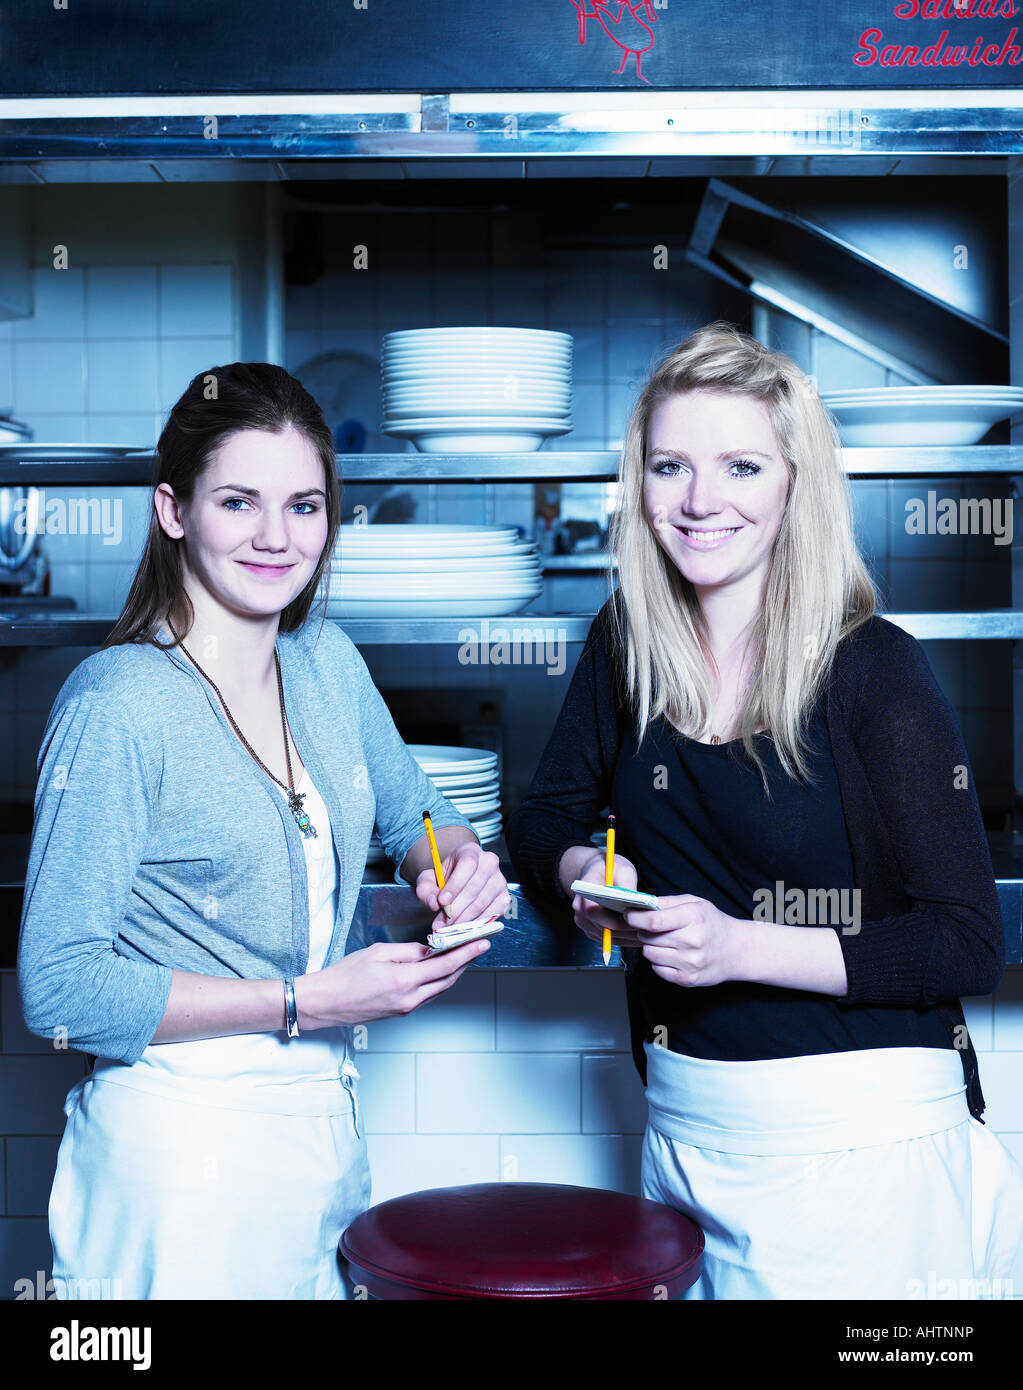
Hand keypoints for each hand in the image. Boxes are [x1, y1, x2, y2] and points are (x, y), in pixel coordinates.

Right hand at [294, 936, 491, 1028]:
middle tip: (479, 945)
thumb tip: (430, 949)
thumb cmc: (345, 975)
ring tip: (464, 954)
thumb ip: (408, 951)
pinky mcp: (401, 1012)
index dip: (467, 953)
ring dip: (454, 971)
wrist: (324, 1003)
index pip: (446, 965)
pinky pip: (428, 995)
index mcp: (405, 982)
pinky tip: (441, 969)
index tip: (482, 942)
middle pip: (448, 979)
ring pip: (440, 988)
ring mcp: (406, 1008)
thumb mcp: (378, 952)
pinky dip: (439, 980)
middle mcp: (410, 999)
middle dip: (466, 961)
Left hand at [415, 840, 509, 927]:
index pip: (467, 865)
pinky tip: (463, 927)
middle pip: (474, 888)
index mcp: (471, 851)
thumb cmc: (445, 878)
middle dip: (455, 909)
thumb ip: (426, 889)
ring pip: (482, 903)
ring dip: (463, 919)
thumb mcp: (429, 879)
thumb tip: (434, 903)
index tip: (442, 902)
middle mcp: (489, 862)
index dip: (455, 885)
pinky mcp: (504, 897)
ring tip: (448, 927)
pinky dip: (476, 923)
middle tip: (441, 922)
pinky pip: (492, 913)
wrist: (460, 880)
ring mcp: (500, 880)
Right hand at [570, 849, 648, 948]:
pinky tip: (641, 935)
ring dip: (629, 938)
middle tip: (652, 932)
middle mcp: (580, 912)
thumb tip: (638, 903)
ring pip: (610, 938)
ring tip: (651, 935)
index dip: (620, 920)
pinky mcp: (592, 931)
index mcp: (583, 894)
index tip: (641, 921)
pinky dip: (626, 939)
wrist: (595, 871)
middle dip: (629, 931)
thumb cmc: (608, 868)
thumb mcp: (622, 869)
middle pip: (606, 929)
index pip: (598, 913)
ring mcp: (585, 924)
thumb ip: (627, 885)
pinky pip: (610, 940)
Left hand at [625, 894, 739, 986]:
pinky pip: (657, 969)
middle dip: (643, 931)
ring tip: (665, 942)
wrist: (737, 950)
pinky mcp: (687, 979)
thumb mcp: (695, 903)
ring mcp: (690, 962)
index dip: (635, 918)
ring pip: (649, 954)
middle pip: (648, 938)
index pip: (653, 921)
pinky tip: (672, 955)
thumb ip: (666, 902)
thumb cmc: (713, 923)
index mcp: (693, 917)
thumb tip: (639, 904)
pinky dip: (659, 962)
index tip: (629, 915)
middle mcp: (692, 941)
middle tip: (653, 928)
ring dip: (651, 947)